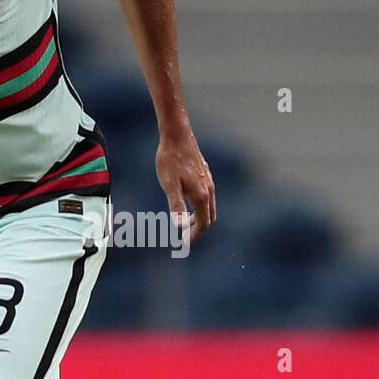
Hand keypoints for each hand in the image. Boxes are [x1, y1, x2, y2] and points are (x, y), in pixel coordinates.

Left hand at [155, 128, 215, 243]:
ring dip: (199, 217)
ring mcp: (209, 181)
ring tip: (184, 221)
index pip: (203, 224)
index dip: (194, 236)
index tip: (184, 243)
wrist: (177, 135)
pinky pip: (207, 196)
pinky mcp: (205, 174)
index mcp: (201, 195)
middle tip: (184, 236)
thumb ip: (176, 207)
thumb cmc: (170, 160)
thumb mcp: (169, 185)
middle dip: (198, 229)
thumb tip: (180, 227)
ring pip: (209, 207)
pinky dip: (199, 206)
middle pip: (209, 217)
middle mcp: (209, 190)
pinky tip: (186, 202)